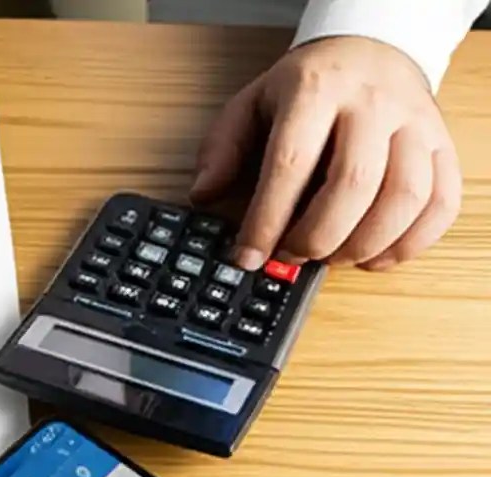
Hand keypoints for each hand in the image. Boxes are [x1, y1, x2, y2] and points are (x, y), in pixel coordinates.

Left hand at [191, 37, 461, 271]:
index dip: (267, 220)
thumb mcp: (251, 103)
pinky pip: (441, 203)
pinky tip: (376, 256)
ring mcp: (415, 123)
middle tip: (293, 256)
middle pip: (353, 184)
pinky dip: (411, 242)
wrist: (370, 49)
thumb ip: (223, 148)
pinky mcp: (442, 144)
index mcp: (316, 90)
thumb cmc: (307, 86)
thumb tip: (203, 195)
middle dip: (318, 236)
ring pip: (405, 197)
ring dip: (366, 244)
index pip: (291, 163)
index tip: (249, 256)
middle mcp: (372, 103)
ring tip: (333, 258)